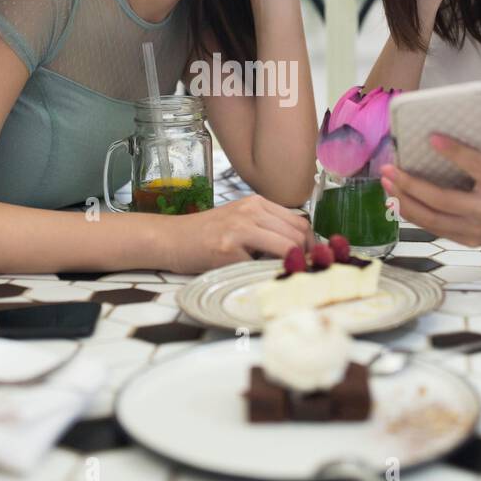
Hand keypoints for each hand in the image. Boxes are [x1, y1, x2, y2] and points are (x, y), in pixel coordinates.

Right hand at [164, 194, 312, 273]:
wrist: (172, 238)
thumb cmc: (207, 234)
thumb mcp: (240, 220)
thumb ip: (267, 228)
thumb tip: (302, 249)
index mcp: (257, 203)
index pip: (300, 221)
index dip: (309, 244)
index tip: (306, 259)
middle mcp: (250, 210)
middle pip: (298, 234)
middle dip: (304, 257)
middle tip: (298, 272)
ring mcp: (239, 228)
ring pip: (286, 247)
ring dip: (290, 265)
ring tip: (281, 275)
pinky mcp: (228, 249)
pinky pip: (261, 266)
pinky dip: (264, 275)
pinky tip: (256, 278)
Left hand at [378, 127, 480, 246]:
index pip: (475, 167)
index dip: (454, 152)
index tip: (431, 138)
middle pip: (442, 199)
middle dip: (411, 184)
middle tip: (389, 168)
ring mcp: (475, 230)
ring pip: (432, 219)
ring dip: (404, 201)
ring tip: (386, 182)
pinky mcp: (466, 240)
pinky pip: (433, 228)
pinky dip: (412, 214)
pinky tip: (397, 199)